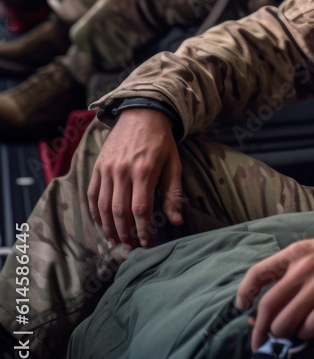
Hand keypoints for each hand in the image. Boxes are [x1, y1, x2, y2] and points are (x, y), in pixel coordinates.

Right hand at [87, 108, 183, 247]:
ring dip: (109, 227)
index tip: (148, 243)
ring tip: (117, 240)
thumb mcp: (174, 164)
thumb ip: (173, 194)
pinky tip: (102, 223)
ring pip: (104, 205)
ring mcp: (107, 168)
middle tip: (132, 246)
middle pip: (120, 211)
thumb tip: (176, 221)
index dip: (143, 230)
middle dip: (126, 233)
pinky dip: (95, 212)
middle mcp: (122, 171)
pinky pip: (92, 194)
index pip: (140, 209)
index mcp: (144, 171)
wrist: (142, 113)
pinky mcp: (98, 166)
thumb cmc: (161, 141)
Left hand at [236, 229, 313, 351]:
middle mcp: (303, 269)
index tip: (242, 307)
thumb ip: (296, 269)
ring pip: (285, 322)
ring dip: (283, 335)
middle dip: (260, 331)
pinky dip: (305, 335)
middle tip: (260, 345)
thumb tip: (278, 298)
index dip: (245, 292)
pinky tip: (310, 331)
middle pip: (268, 306)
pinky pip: (310, 327)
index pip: (258, 272)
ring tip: (289, 337)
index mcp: (295, 253)